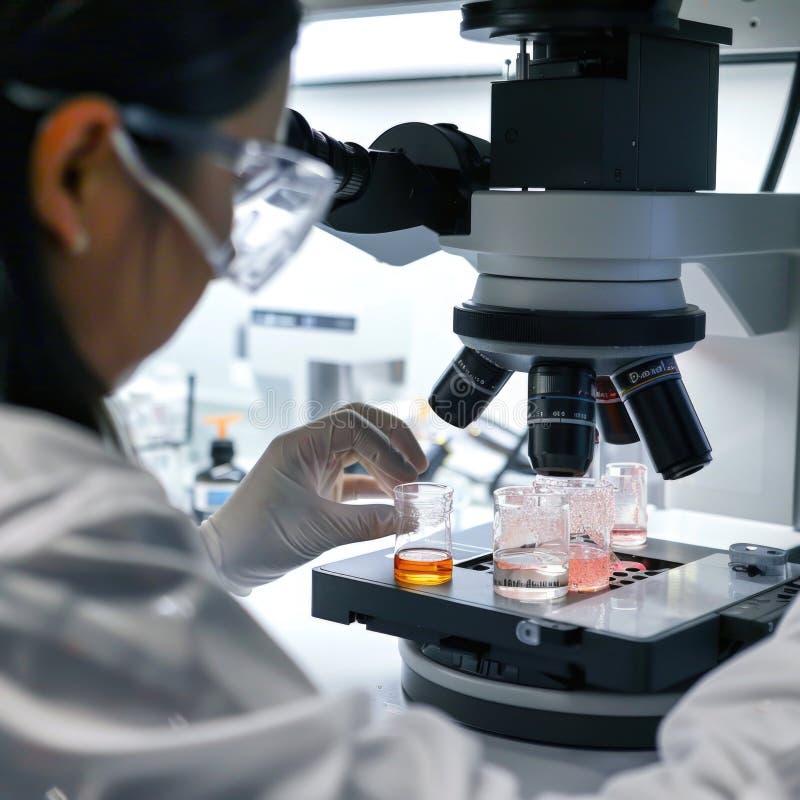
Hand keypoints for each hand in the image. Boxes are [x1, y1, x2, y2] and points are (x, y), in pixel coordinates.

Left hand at [199, 403, 427, 592]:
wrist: (225, 561)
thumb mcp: (319, 530)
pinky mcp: (317, 487)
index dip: (388, 448)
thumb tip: (409, 518)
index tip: (407, 476)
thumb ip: (369, 522)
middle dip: (394, 443)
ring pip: (361, 449)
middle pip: (362, 426)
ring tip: (408, 489)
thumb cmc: (255, 537)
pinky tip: (392, 501)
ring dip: (387, 465)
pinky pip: (355, 477)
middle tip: (418, 467)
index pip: (356, 426)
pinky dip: (376, 486)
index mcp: (300, 443)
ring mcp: (312, 465)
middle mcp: (307, 447)